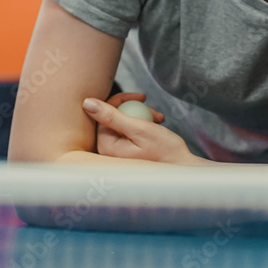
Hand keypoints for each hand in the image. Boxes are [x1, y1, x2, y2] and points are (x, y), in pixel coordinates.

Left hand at [83, 93, 197, 164]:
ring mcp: (117, 153)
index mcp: (106, 147)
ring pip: (123, 122)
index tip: (142, 98)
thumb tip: (86, 102)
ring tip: (158, 119)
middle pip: (114, 117)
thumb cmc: (164, 152)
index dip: (122, 100)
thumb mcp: (139, 129)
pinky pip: (129, 132)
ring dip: (141, 115)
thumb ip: (112, 115)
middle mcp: (107, 152)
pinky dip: (143, 125)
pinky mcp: (126, 153)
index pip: (105, 113)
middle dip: (134, 109)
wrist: (181, 169)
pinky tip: (156, 126)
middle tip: (153, 111)